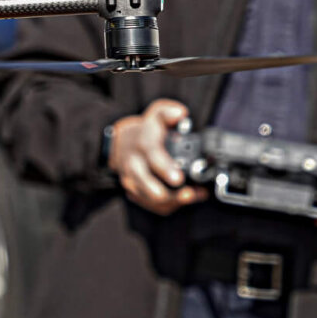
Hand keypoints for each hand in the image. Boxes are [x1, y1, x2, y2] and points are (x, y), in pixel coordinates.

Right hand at [108, 99, 207, 215]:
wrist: (120, 144)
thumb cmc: (145, 131)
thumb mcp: (155, 114)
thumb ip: (167, 111)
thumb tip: (180, 113)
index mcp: (142, 145)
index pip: (152, 156)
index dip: (165, 168)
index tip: (178, 178)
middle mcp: (134, 165)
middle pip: (148, 185)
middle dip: (169, 194)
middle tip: (189, 194)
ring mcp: (133, 181)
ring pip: (152, 200)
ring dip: (175, 201)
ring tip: (196, 194)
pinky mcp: (136, 193)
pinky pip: (154, 206)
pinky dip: (172, 205)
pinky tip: (188, 196)